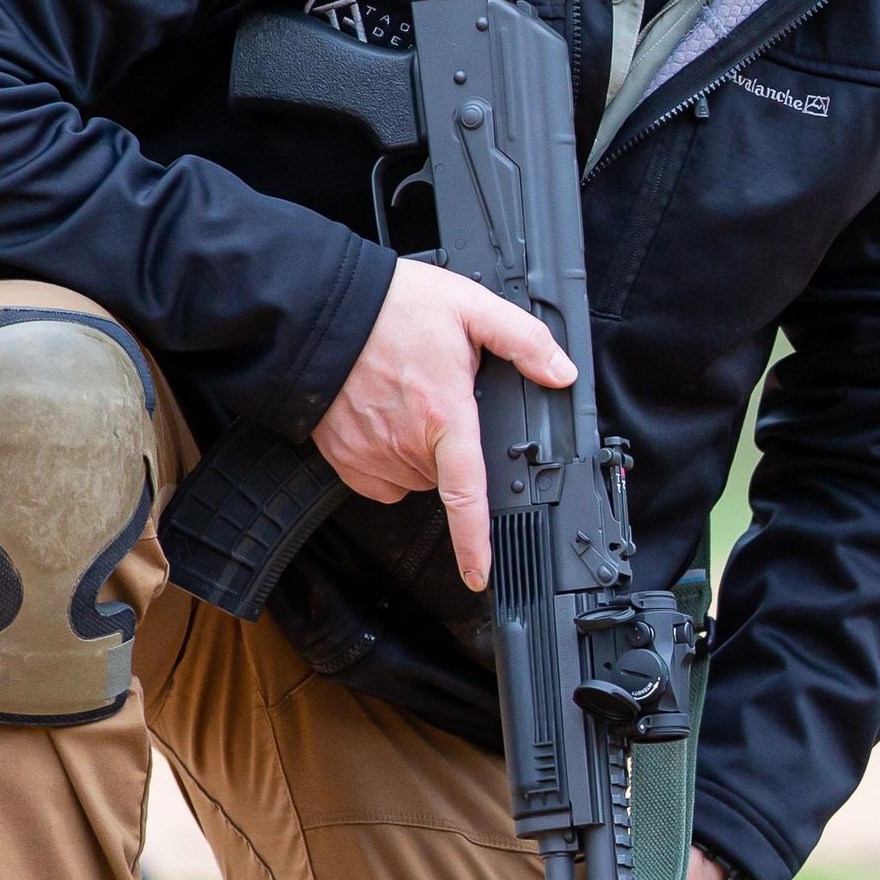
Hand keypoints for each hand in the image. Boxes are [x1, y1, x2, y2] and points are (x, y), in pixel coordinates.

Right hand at [310, 257, 575, 589]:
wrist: (318, 306)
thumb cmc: (390, 305)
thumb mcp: (470, 307)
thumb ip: (522, 340)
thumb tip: (561, 372)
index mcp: (443, 415)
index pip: (466, 494)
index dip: (475, 541)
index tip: (481, 574)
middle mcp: (405, 443)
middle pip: (445, 475)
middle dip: (452, 446)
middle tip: (441, 395)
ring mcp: (369, 453)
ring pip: (414, 477)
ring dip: (421, 453)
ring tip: (410, 400)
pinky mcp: (342, 456)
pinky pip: (379, 481)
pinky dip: (389, 461)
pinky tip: (386, 422)